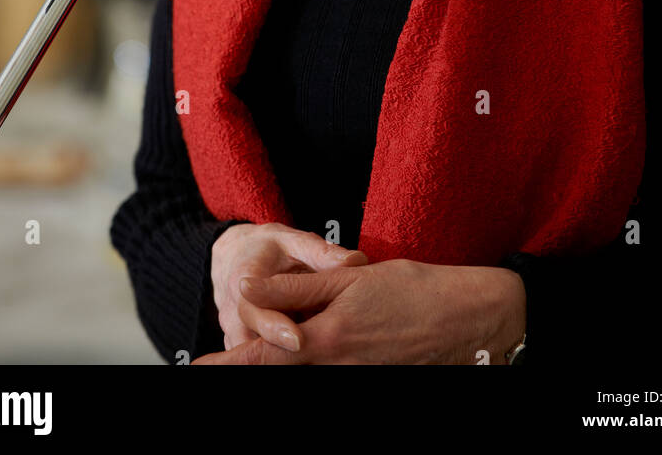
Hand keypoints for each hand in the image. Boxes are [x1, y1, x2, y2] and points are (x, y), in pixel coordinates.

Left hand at [193, 258, 526, 364]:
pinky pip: (330, 377)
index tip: (194, 369)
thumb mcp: (348, 279)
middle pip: (279, 372)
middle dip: (248, 365)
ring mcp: (354, 380)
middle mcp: (333, 369)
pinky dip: (310, 368)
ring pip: (303, 376)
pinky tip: (311, 347)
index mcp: (323, 340)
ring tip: (254, 350)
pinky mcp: (371, 382)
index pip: (260, 356)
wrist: (467, 320)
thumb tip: (247, 286)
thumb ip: (295, 287)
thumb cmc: (411, 289)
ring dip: (280, 363)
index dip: (225, 364)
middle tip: (216, 361)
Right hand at [209, 221, 367, 351]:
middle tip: (306, 355)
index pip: (254, 308)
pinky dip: (275, 360)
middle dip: (276, 352)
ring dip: (275, 359)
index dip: (274, 326)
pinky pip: (256, 358)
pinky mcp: (239, 343)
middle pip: (249, 339)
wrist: (237, 256)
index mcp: (244, 277)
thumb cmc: (270, 248)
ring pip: (251, 350)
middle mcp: (232, 308)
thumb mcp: (294, 241)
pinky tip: (305, 361)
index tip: (299, 339)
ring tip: (309, 360)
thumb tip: (355, 261)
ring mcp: (232, 329)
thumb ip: (322, 252)